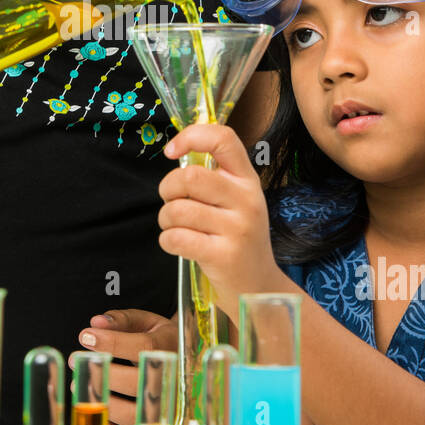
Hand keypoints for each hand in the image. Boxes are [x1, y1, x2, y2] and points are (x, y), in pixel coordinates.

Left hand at [71, 309, 175, 424]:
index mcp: (172, 348)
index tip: (86, 337)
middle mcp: (174, 380)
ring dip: (102, 402)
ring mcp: (169, 408)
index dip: (112, 343)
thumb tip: (97, 323)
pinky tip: (98, 414)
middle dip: (102, 374)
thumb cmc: (163, 339)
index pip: (143, 347)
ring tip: (80, 387)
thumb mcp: (147, 321)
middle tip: (77, 362)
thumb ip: (123, 319)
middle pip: (137, 383)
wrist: (190, 359)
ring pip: (134, 415)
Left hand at [160, 123, 291, 321]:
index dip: (191, 136)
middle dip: (167, 189)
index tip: (171, 152)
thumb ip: (214, 177)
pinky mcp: (224, 256)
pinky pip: (176, 238)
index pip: (223, 139)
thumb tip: (177, 151)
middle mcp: (247, 200)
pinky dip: (167, 240)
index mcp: (248, 180)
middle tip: (171, 203)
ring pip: (178, 209)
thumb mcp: (237, 203)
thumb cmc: (237, 240)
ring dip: (165, 219)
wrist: (259, 288)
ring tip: (175, 227)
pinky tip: (178, 245)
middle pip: (189, 176)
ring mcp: (237, 229)